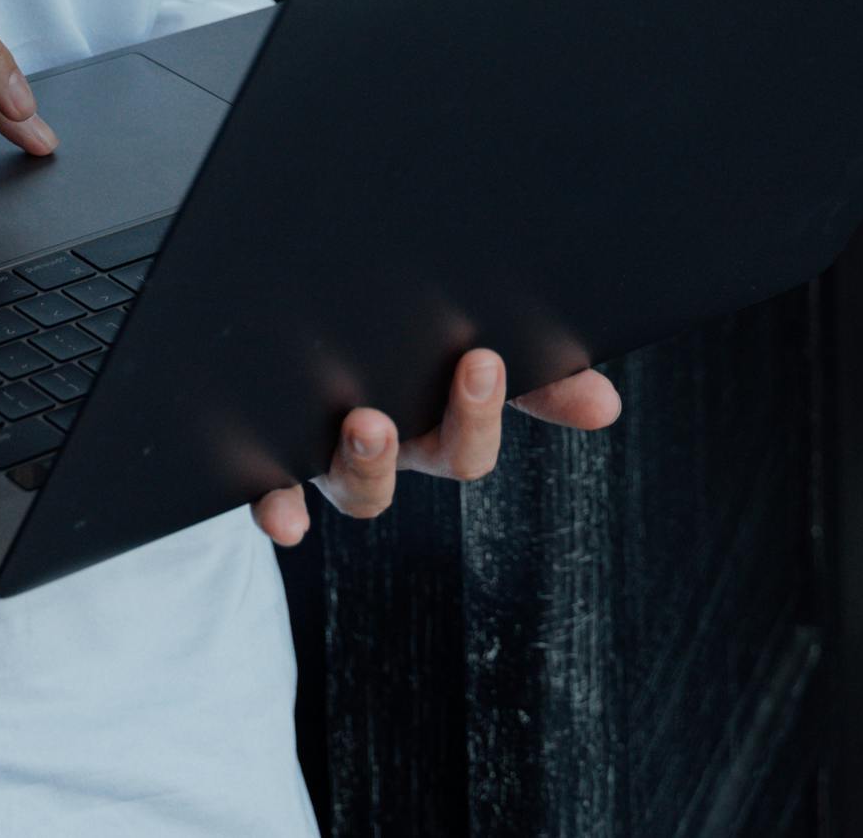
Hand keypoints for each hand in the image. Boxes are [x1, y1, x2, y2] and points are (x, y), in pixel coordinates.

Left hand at [250, 347, 625, 546]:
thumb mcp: (437, 350)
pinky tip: (286, 516)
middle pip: (442, 457)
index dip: (503, 408)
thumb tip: (605, 401)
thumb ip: (517, 372)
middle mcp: (389, 447)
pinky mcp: (265, 465)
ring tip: (370, 423)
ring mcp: (328, 459)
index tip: (518, 366)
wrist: (257, 351)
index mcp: (433, 418)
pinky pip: (272, 497)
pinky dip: (281, 509)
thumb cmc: (368, 345)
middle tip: (478, 364)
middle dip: (465, 421)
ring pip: (364, 489)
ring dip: (374, 464)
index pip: (488, 429)